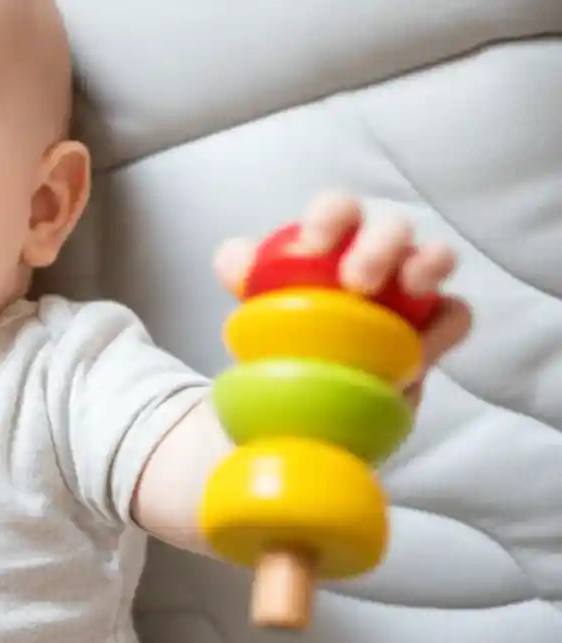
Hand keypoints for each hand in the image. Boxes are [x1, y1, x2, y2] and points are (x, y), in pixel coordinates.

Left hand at [212, 191, 472, 405]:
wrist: (304, 385)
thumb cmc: (284, 327)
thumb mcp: (255, 300)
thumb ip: (243, 274)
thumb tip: (235, 261)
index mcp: (332, 240)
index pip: (338, 210)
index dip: (331, 216)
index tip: (314, 245)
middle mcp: (376, 252)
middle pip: (392, 228)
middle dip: (379, 246)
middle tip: (357, 282)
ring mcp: (411, 288)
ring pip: (435, 259)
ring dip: (427, 266)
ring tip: (410, 290)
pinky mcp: (434, 328)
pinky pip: (454, 318)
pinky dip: (442, 329)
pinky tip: (418, 351)